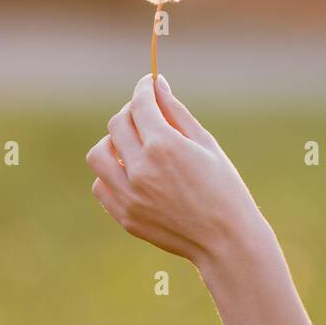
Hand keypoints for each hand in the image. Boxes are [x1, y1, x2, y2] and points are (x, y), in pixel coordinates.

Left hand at [86, 74, 266, 268]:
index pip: (140, 104)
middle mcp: (141, 168)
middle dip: (131, 112)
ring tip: (135, 146)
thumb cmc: (224, 188)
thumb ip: (177, 112)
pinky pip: (101, 184)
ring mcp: (129, 194)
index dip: (144, 88)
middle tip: (147, 115)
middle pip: (117, 124)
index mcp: (165, 146)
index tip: (148, 84)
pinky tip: (134, 173)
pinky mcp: (124, 215)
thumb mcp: (206, 144)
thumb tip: (157, 84)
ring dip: (114, 142)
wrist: (226, 240)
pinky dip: (112, 173)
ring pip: (99, 154)